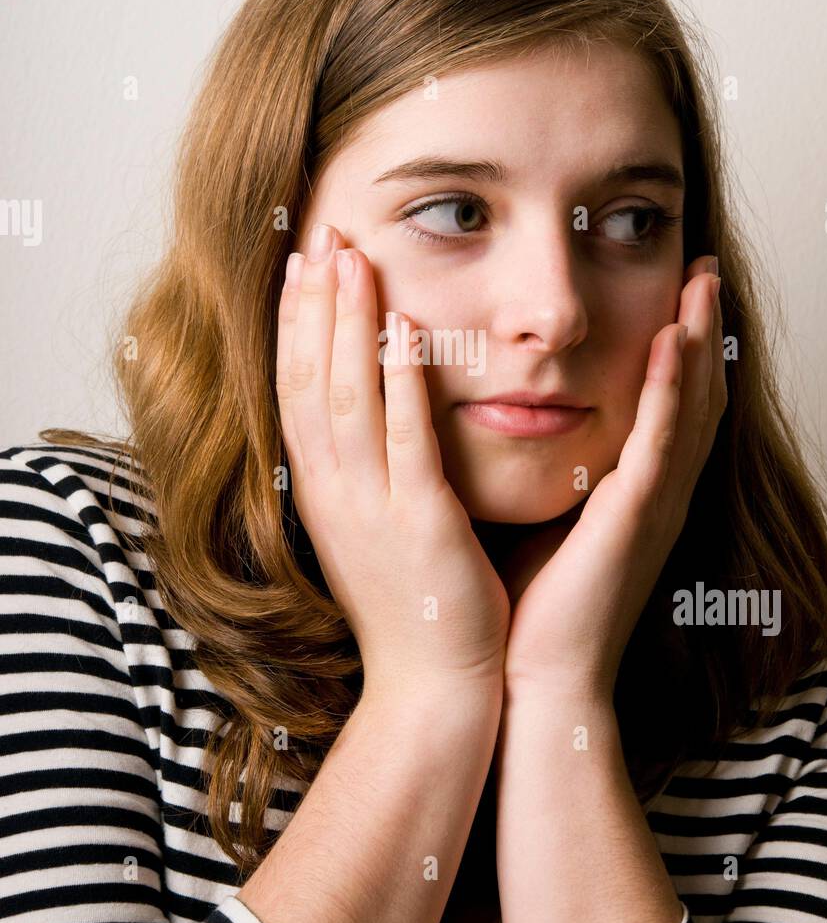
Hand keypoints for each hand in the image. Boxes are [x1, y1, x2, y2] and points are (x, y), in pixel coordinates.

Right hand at [276, 223, 511, 701]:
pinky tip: (405, 330)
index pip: (296, 389)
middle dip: (314, 304)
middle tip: (321, 235)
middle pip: (310, 379)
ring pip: (347, 398)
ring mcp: (372, 507)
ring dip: (348, 324)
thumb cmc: (413, 606)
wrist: (435, 686)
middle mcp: (334, 492)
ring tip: (353, 259)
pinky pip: (404, 441)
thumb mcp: (372, 529)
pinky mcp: (420, 523)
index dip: (296, 323)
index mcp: (323, 491)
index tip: (303, 264)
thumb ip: (366, 469)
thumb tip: (367, 412)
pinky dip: (399, 383)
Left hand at [502, 255, 726, 701]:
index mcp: (633, 493)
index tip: (672, 291)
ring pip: (690, 407)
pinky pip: (662, 441)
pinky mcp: (637, 518)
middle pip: (693, 395)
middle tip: (703, 268)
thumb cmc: (529, 604)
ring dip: (698, 340)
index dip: (676, 349)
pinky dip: (672, 389)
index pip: (666, 406)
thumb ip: (546, 470)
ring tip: (701, 280)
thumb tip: (510, 419)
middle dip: (700, 329)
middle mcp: (656, 493)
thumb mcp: (542, 517)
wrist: (533, 678)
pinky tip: (671, 342)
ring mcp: (654, 505)